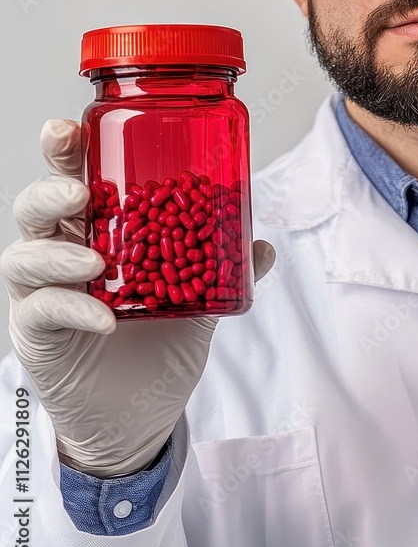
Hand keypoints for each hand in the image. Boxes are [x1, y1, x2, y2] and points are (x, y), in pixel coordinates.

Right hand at [0, 118, 275, 476]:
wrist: (140, 417)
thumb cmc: (158, 349)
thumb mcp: (197, 302)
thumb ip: (223, 271)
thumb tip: (262, 246)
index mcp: (97, 232)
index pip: (76, 180)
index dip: (66, 152)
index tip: (69, 129)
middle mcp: (63, 254)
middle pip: (37, 206)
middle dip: (51, 187)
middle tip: (79, 191)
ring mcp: (45, 294)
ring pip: (25, 254)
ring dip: (58, 250)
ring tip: (97, 259)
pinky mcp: (37, 334)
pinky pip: (43, 311)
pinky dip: (73, 307)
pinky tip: (104, 316)